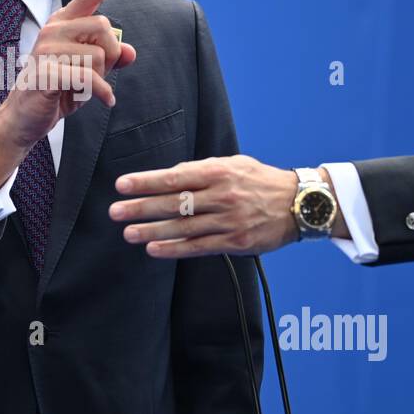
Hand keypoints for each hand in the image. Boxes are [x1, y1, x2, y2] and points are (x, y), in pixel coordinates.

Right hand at [0, 0, 136, 183]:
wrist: (24, 119)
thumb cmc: (55, 93)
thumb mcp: (87, 74)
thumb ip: (108, 60)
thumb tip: (130, 52)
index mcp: (61, 26)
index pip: (86, 0)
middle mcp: (52, 31)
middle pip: (104, 26)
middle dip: (111, 53)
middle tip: (101, 73)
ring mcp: (47, 49)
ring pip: (99, 55)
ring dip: (102, 78)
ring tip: (86, 89)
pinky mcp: (47, 71)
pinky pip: (90, 78)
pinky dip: (102, 92)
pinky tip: (105, 100)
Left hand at [109, 155, 302, 257]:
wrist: (298, 203)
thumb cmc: (259, 181)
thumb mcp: (233, 164)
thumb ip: (201, 171)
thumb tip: (168, 176)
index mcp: (218, 172)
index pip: (174, 177)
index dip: (146, 182)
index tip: (121, 185)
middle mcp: (222, 195)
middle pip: (174, 203)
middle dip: (141, 207)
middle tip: (115, 212)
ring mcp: (228, 220)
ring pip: (183, 227)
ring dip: (153, 231)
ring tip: (129, 233)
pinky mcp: (235, 242)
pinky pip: (199, 247)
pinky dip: (174, 249)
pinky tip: (154, 249)